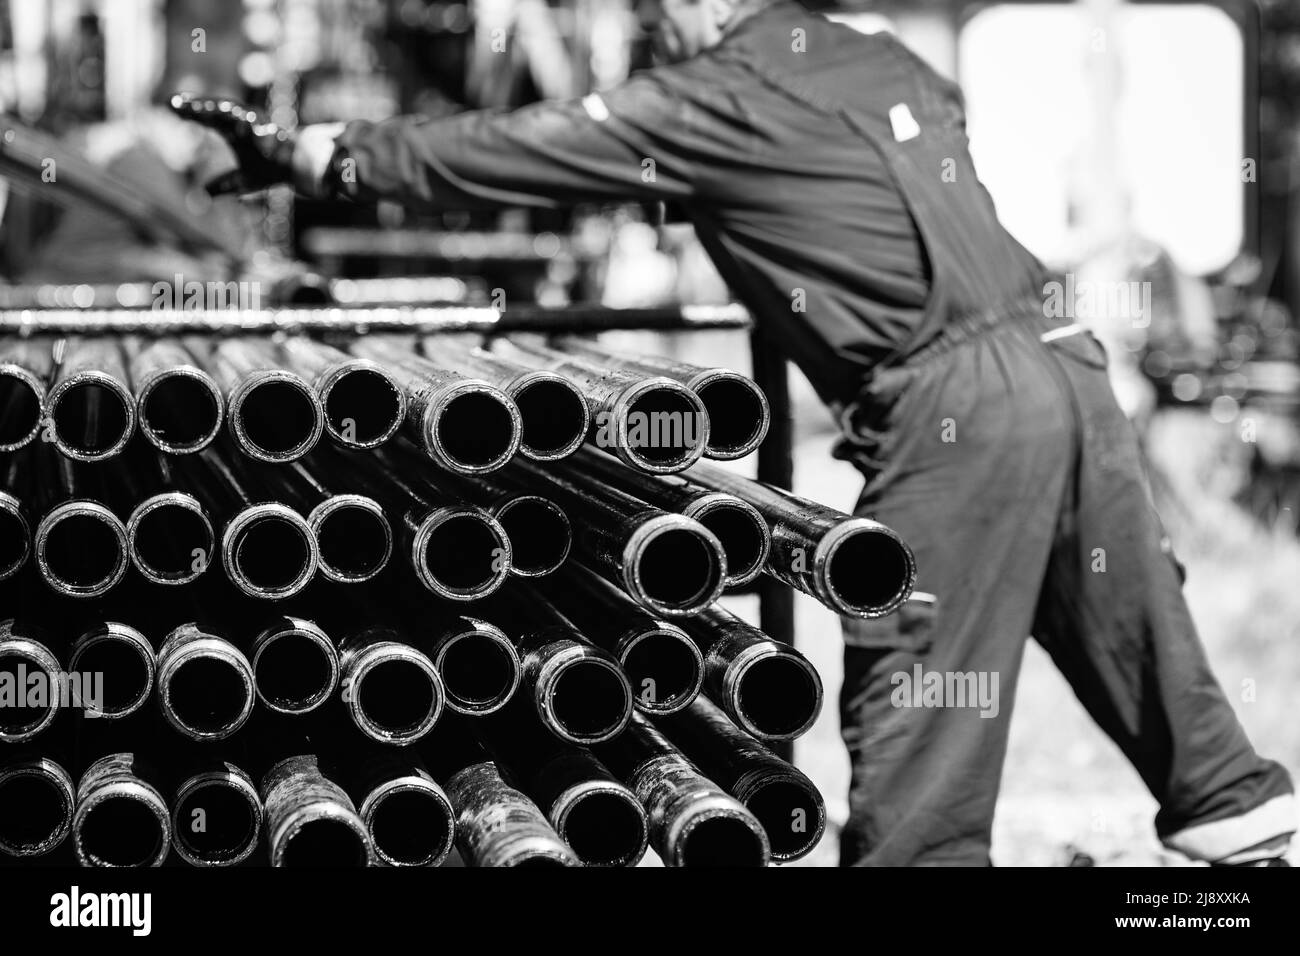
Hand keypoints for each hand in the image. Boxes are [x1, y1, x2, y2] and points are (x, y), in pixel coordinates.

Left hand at [168, 93, 296, 195]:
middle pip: (216, 110)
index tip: (169, 106)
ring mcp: (260, 126)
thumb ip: (223, 185)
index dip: (189, 112)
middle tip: (178, 104)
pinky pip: (265, 133)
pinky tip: (241, 131)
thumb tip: (202, 194)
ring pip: (237, 115)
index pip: (206, 118)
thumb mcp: (242, 181)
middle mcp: (243, 123)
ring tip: (200, 109)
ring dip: (219, 111)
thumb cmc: (270, 170)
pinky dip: (255, 133)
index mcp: (232, 130)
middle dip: (198, 106)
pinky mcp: (277, 135)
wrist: (299, 169)